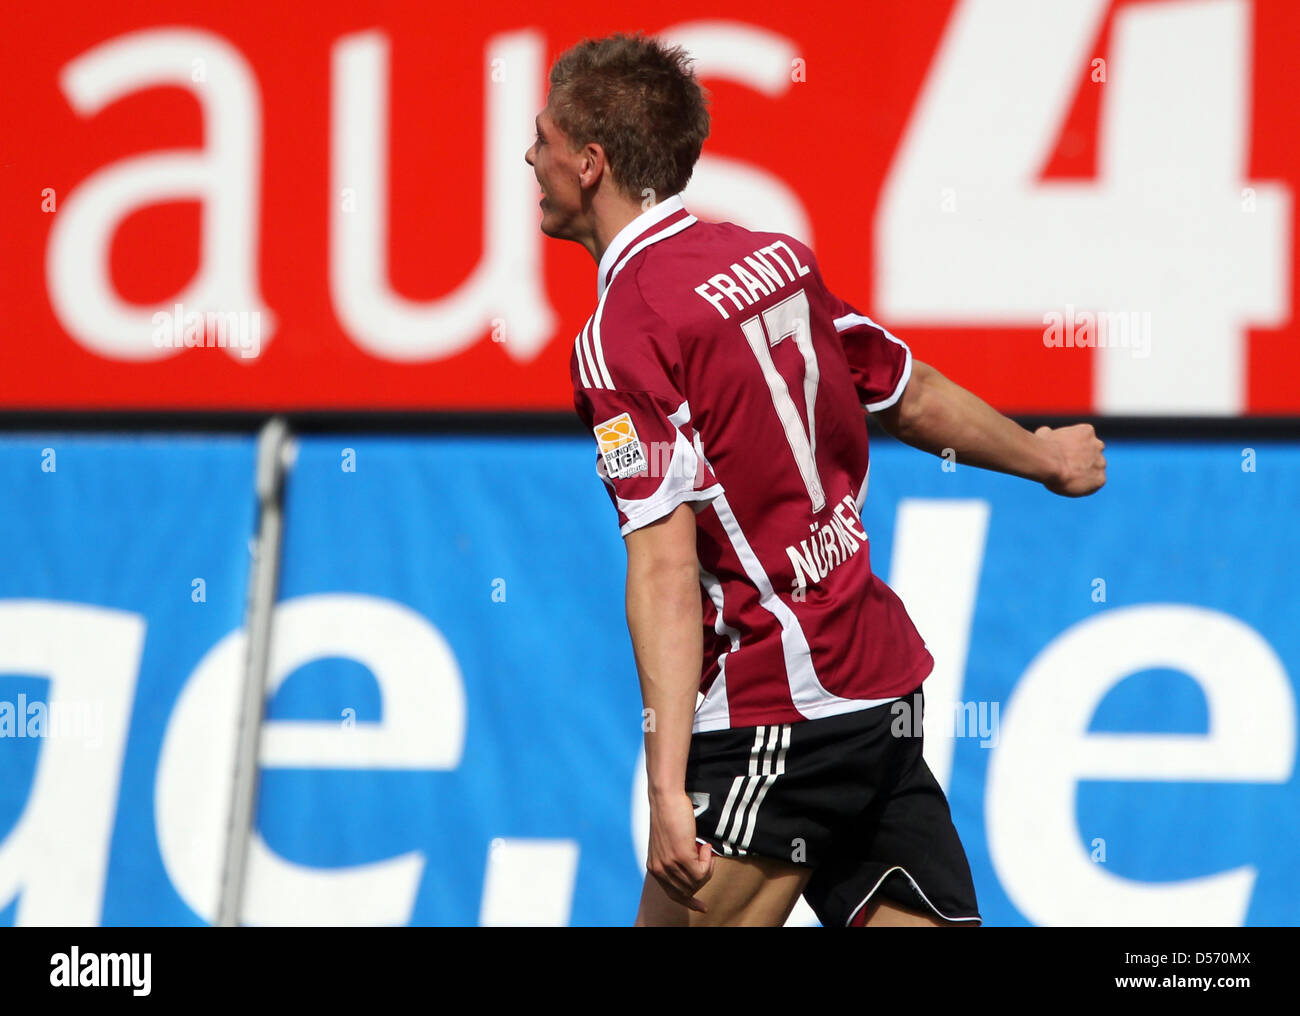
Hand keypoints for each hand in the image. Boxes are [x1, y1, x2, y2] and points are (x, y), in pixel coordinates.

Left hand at [646, 791, 714, 911]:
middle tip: (707, 856)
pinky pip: (702, 871)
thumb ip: (676, 861)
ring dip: (707, 865)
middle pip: (690, 889)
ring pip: (698, 881)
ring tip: (704, 848)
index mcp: (654, 868)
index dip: (690, 902)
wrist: (666, 798)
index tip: (703, 908)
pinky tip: (704, 845)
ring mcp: (670, 864)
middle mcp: (659, 869)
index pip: (673, 895)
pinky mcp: (681, 856)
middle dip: (703, 876)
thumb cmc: (670, 816)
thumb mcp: (669, 844)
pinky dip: (708, 859)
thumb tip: (697, 874)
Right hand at [1036, 423, 1106, 496]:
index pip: (1086, 440)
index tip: (1063, 454)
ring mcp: (1101, 463)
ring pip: (1095, 469)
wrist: (1051, 464)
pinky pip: (1096, 483)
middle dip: (1083, 460)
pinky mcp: (1100, 479)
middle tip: (1067, 467)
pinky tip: (1072, 484)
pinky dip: (1086, 486)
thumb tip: (1046, 432)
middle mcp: (1098, 445)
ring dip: (1085, 473)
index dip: (1074, 448)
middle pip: (1094, 454)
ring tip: (1067, 478)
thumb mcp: (1044, 434)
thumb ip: (1049, 433)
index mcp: (1087, 431)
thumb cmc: (1045, 448)